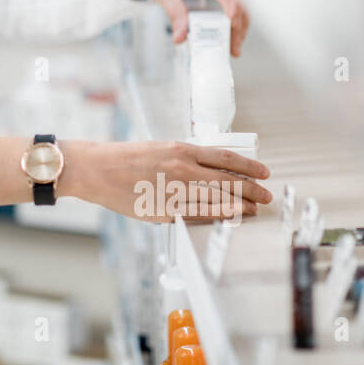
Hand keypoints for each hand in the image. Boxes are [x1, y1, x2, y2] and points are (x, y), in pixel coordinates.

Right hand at [62, 139, 271, 222]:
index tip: (263, 171)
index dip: (249, 165)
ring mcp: (175, 189)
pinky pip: (199, 213)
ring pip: (218, 197)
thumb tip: (210, 169)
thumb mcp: (159, 148)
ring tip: (256, 208)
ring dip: (242, 204)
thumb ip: (184, 158)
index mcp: (181, 149)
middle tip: (267, 195)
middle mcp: (182, 168)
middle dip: (252, 188)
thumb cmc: (124, 158)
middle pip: (228, 179)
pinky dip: (220, 214)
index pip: (225, 158)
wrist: (96, 169)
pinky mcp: (165, 209)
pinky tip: (234, 216)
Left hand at [119, 0, 249, 55]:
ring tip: (233, 47)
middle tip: (235, 45)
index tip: (232, 18)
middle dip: (239, 22)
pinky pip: (223, 6)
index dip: (232, 0)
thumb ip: (174, 13)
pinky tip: (226, 37)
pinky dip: (227, 22)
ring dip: (237, 25)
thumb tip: (181, 37)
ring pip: (233, 4)